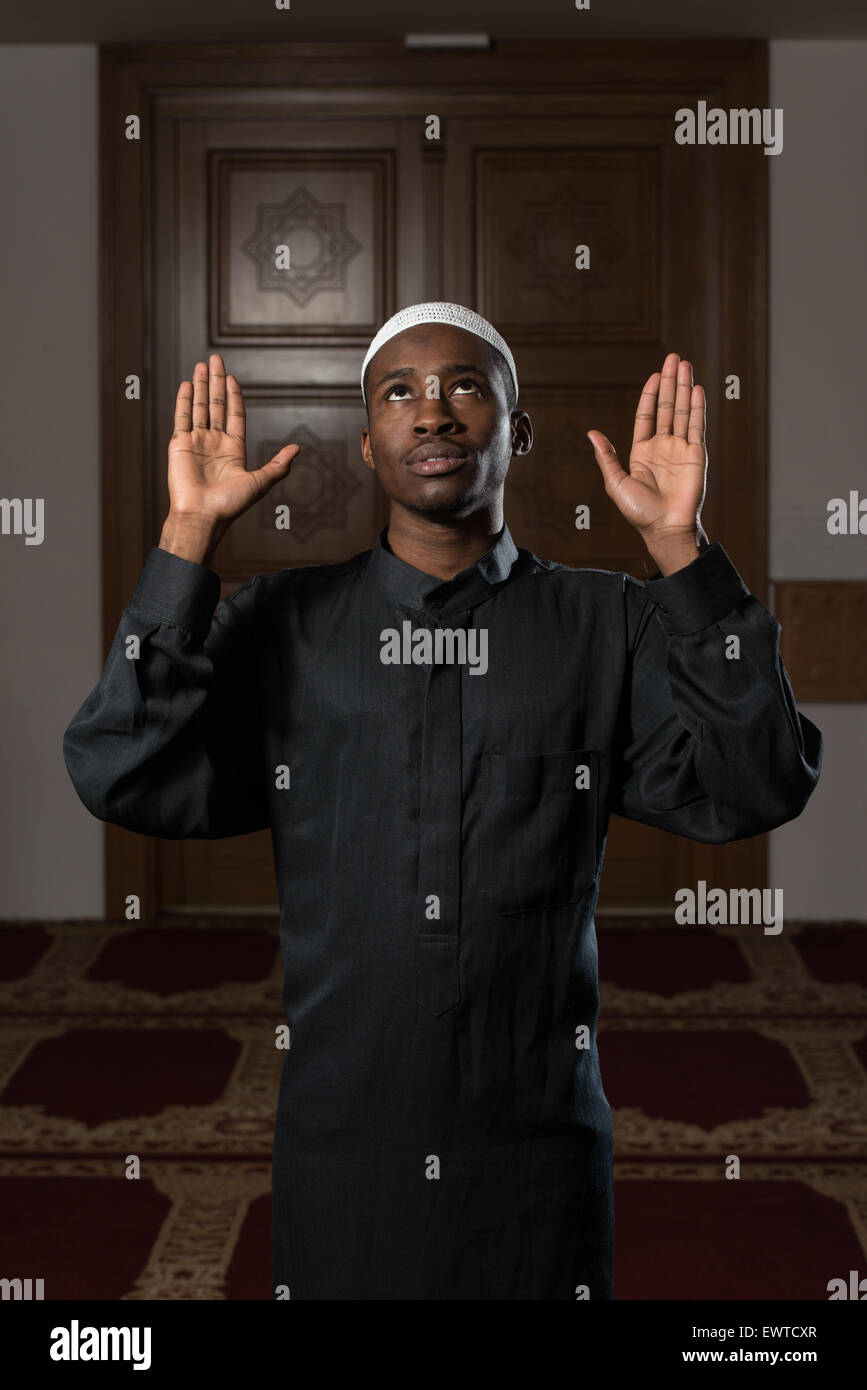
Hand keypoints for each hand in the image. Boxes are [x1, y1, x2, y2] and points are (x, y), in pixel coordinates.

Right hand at [167, 353, 298, 537]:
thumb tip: (298, 449)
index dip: (233, 395)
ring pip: (199, 406)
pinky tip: (187, 384)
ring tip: (202, 365)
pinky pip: (182, 417)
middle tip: (216, 359)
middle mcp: (214, 442)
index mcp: (233, 449)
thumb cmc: (231, 504)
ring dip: (200, 385)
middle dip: (216, 381)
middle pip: (215, 405)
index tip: (232, 377)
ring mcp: (196, 442)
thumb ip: (278, 465)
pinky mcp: (180, 444)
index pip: (234, 414)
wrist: (202, 515)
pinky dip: (184, 400)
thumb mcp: (261, 482)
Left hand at [587, 354, 708, 564]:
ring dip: (683, 388)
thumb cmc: (639, 511)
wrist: (664, 528)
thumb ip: (606, 456)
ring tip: (685, 365)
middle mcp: (663, 447)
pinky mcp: (696, 455)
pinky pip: (696, 426)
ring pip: (683, 412)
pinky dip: (697, 407)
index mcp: (643, 451)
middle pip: (668, 407)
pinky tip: (696, 389)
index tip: (654, 375)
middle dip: (670, 382)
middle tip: (673, 358)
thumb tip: (591, 433)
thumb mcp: (616, 482)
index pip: (648, 415)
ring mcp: (681, 449)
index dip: (650, 395)